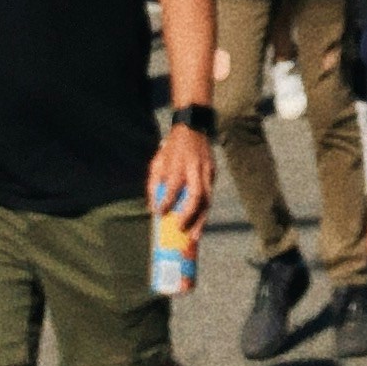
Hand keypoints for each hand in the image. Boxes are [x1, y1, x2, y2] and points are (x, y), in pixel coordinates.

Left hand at [149, 125, 211, 243]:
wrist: (192, 129)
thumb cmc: (171, 150)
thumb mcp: (157, 163)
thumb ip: (153, 185)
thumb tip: (153, 208)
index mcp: (177, 164)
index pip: (172, 185)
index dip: (166, 201)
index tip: (159, 213)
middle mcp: (193, 168)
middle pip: (195, 195)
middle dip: (189, 215)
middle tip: (181, 230)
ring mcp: (206, 171)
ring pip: (207, 199)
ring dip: (201, 219)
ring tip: (194, 236)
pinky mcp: (213, 173)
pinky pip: (209, 196)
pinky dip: (204, 211)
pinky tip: (199, 223)